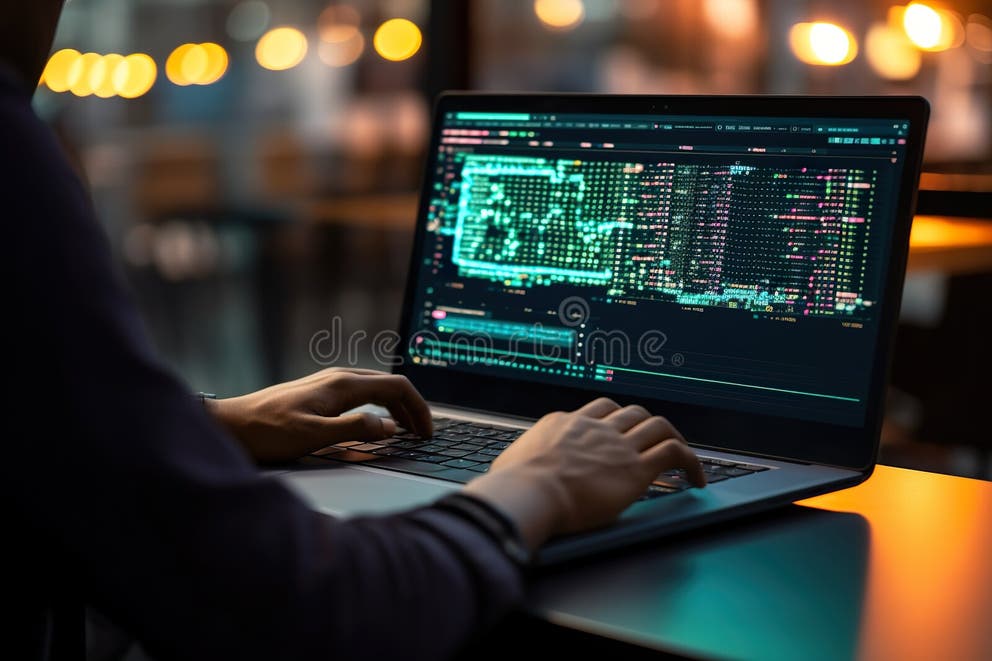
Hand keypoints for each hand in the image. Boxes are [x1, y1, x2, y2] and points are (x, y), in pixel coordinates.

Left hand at [206, 368, 431, 463]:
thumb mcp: (314, 436)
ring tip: (407, 431)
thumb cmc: (267, 431)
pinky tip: (377, 424)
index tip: (427, 432)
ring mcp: (329, 383)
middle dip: (412, 409)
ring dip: (397, 408)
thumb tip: (390, 428)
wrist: (231, 425)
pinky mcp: (320, 393)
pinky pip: (362, 394)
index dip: (419, 408)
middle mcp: (339, 378)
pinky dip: (380, 407)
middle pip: (390, 385)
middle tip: (423, 435)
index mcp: (343, 385)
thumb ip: (355, 429)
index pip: (397, 387)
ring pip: (376, 388)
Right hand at [463, 398, 703, 549]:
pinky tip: (697, 478)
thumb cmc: (511, 487)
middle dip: (642, 424)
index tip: (616, 433)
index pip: (597, 410)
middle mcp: (594, 427)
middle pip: (630, 411)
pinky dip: (691, 462)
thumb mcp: (508, 464)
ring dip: (671, 437)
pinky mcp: (635, 469)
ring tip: (680, 457)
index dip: (611, 420)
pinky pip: (675, 453)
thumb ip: (516, 464)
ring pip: (657, 425)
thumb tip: (500, 476)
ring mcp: (617, 445)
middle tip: (649, 443)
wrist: (529, 492)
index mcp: (564, 423)